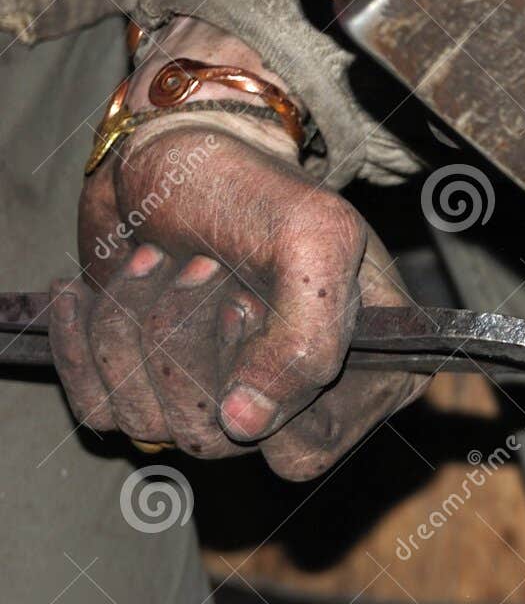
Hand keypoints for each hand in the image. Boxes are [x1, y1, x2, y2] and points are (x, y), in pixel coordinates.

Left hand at [50, 22, 421, 479]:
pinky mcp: (144, 389)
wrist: (171, 152)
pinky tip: (85, 293)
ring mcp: (215, 401)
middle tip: (202, 265)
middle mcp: (291, 403)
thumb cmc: (256, 187)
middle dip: (188, 340)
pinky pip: (99, 411)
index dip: (260, 387)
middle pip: (217, 440)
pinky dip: (83, 343)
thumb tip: (246, 425)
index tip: (244, 305)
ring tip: (156, 261)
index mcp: (363, 375)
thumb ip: (308, 339)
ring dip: (135, 328)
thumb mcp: (313, 240)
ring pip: (151, 425)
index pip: (304, 451)